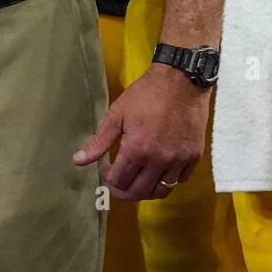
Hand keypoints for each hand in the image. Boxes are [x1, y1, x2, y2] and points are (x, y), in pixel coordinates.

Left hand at [73, 63, 209, 200]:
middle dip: (124, 189)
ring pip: (160, 191)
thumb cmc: (147, 93)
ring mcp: (179, 159)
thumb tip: (78, 160)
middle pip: (138, 192)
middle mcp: (159, 160)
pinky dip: (167, 179)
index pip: (119, 181)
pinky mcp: (194, 155)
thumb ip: (99, 141)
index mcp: (137, 150)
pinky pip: (180, 179)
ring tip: (139, 178)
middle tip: (119, 178)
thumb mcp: (118, 113)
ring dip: (146, 189)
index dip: (108, 178)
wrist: (183, 79)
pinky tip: (160, 168)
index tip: (107, 167)